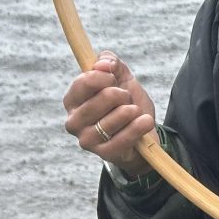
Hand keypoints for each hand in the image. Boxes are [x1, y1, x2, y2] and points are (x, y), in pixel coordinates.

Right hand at [62, 52, 158, 177]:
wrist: (141, 131)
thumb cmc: (125, 103)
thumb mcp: (121, 78)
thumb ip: (111, 63)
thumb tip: (102, 63)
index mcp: (73, 100)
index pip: (83, 82)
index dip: (104, 76)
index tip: (114, 77)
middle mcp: (73, 121)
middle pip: (102, 98)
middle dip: (122, 94)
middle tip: (127, 98)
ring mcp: (87, 140)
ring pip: (115, 118)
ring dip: (132, 110)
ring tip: (134, 111)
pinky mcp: (103, 154)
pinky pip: (124, 138)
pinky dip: (138, 127)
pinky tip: (145, 122)